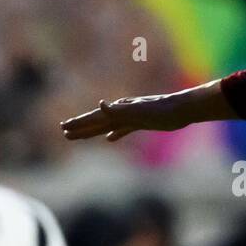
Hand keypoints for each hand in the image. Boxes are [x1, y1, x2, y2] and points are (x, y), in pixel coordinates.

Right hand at [60, 94, 187, 142]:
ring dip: (93, 131)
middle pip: (97, 121)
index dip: (79, 123)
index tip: (64, 128)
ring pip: (107, 126)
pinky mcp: (141, 122)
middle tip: (64, 132)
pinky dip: (114, 134)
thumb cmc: (162, 110)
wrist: (182, 109)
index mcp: (119, 110)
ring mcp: (131, 117)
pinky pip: (122, 130)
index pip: (94, 118)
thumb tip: (101, 105)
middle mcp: (122, 112)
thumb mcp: (139, 111)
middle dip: (81, 127)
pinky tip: (109, 139)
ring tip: (79, 136)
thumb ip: (119, 110)